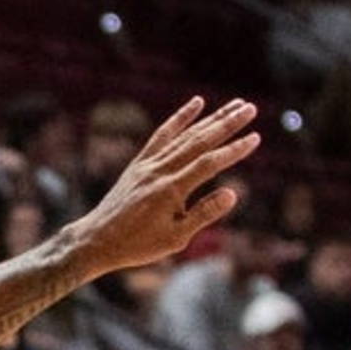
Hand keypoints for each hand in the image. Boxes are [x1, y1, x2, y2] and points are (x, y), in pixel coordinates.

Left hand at [69, 97, 260, 277]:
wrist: (94, 242)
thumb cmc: (136, 246)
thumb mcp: (173, 239)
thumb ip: (203, 214)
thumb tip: (232, 193)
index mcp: (170, 191)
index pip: (209, 164)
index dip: (233, 150)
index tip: (255, 138)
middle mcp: (159, 172)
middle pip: (199, 142)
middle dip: (227, 124)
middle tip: (251, 109)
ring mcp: (148, 165)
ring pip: (184, 136)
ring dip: (211, 118)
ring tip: (235, 104)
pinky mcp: (139, 164)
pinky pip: (161, 135)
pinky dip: (180, 119)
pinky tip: (196, 104)